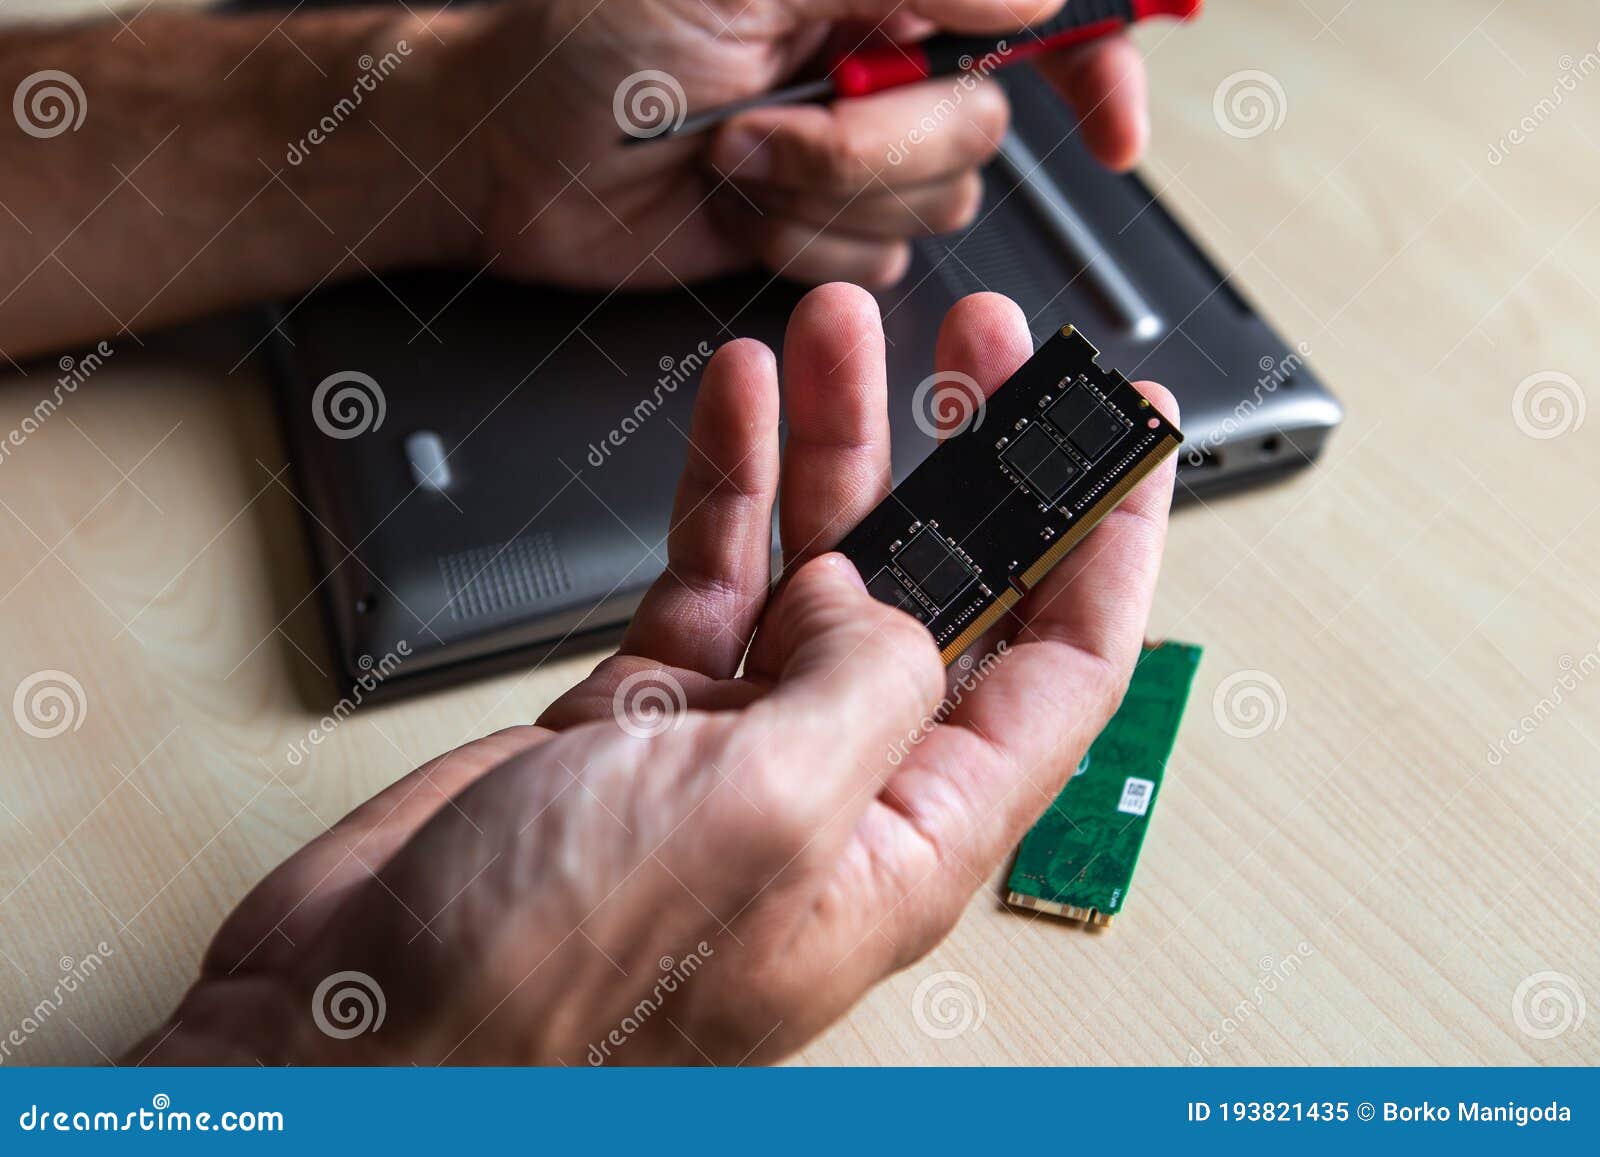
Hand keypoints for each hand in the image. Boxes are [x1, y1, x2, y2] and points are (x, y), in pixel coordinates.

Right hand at [134, 287, 1174, 1064]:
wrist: (370, 1029)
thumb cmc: (554, 986)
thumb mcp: (758, 820)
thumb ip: (859, 693)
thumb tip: (885, 607)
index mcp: (911, 837)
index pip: (1064, 666)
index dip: (1108, 537)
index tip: (1126, 427)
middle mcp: (841, 786)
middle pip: (946, 591)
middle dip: (967, 456)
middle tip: (977, 346)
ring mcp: (741, 743)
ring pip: (821, 562)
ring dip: (838, 443)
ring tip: (840, 336)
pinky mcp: (647, 713)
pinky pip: (715, 573)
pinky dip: (731, 483)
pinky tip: (743, 404)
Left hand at [465, 0, 1149, 288]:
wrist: (502, 155)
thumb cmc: (581, 40)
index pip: (1027, 12)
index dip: (1092, 61)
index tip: (1114, 130)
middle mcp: (874, 60)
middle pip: (980, 129)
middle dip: (878, 146)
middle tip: (773, 123)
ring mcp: (846, 153)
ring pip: (932, 209)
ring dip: (826, 199)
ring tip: (731, 161)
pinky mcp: (814, 228)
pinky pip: (874, 265)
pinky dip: (802, 250)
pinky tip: (736, 212)